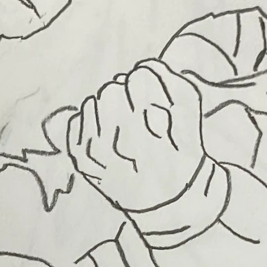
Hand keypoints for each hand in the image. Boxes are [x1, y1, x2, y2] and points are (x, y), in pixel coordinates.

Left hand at [68, 60, 205, 213]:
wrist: (168, 199)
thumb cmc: (181, 151)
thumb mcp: (191, 117)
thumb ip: (173, 85)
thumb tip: (144, 66)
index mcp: (155, 137)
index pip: (138, 80)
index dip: (147, 84)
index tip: (153, 100)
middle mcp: (122, 150)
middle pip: (112, 90)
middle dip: (125, 95)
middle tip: (137, 113)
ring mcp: (97, 158)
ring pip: (92, 103)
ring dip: (107, 107)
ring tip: (122, 125)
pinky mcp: (81, 162)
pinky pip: (75, 121)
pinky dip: (88, 120)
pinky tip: (104, 132)